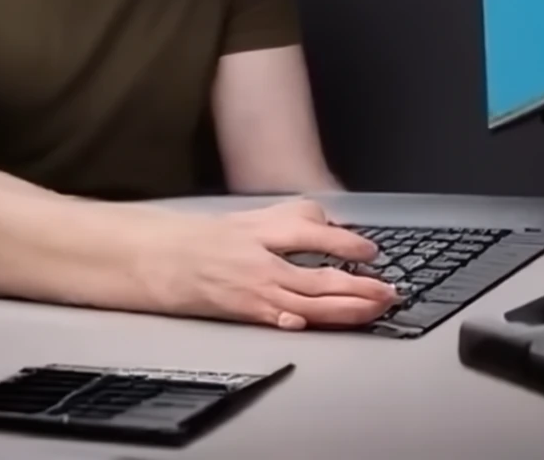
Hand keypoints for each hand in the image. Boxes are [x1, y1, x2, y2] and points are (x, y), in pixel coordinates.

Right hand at [138, 199, 399, 330]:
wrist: (155, 255)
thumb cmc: (200, 239)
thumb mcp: (248, 217)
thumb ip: (288, 218)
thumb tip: (328, 223)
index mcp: (260, 228)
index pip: (310, 230)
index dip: (345, 240)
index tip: (371, 250)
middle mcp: (258, 257)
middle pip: (317, 275)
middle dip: (359, 286)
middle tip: (388, 291)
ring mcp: (249, 286)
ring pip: (306, 303)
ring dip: (345, 309)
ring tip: (373, 310)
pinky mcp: (239, 310)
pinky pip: (274, 319)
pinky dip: (296, 322)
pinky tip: (315, 326)